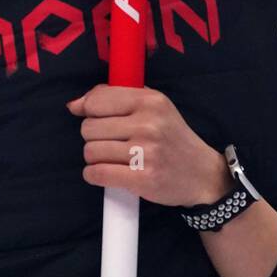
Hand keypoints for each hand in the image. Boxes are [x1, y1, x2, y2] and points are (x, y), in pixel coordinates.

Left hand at [66, 84, 233, 207]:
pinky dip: (94, 175)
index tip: (93, 119)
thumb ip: (117, 97)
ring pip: (91, 152)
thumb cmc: (172, 138)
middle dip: (93, 137)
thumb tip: (74, 105)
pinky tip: (105, 173)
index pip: (97, 100)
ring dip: (95, 158)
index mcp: (150, 101)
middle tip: (110, 143)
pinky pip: (98, 174)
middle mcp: (148, 124)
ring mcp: (146, 153)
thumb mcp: (155, 107)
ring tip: (112, 158)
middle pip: (89, 128)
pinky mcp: (142, 179)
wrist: (202, 174)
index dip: (87, 110)